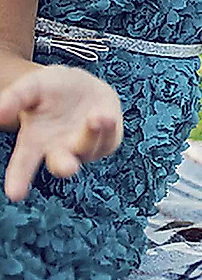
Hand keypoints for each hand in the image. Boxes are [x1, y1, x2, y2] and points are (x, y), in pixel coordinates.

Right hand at [0, 66, 123, 200]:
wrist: (83, 86)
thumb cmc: (50, 90)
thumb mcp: (31, 87)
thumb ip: (15, 98)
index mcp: (35, 141)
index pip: (23, 164)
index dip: (18, 178)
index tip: (15, 194)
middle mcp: (59, 149)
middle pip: (60, 164)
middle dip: (64, 166)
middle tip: (67, 167)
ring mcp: (84, 146)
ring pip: (88, 149)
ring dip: (91, 136)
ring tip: (94, 118)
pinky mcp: (107, 140)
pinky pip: (109, 140)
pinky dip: (108, 129)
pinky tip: (105, 116)